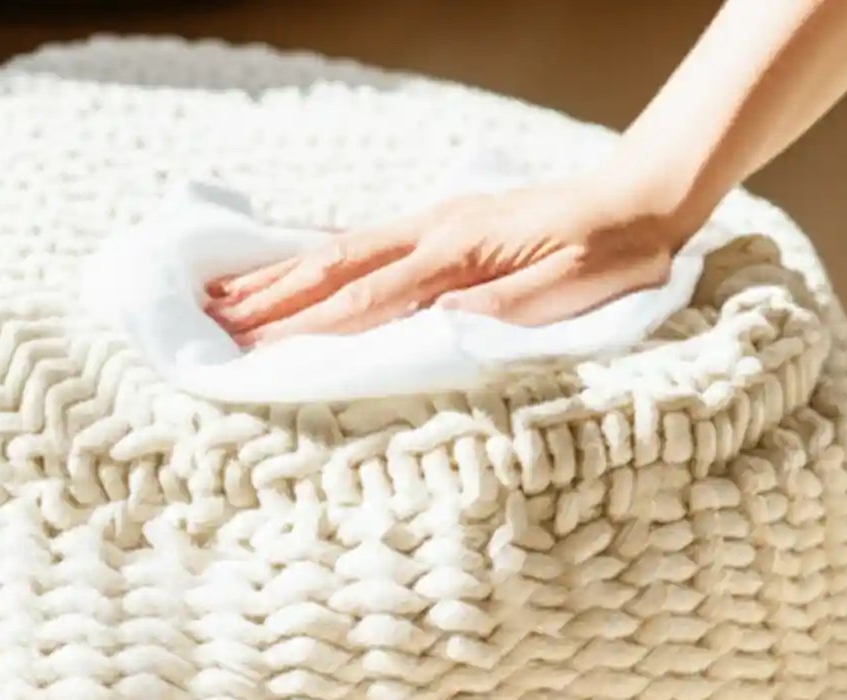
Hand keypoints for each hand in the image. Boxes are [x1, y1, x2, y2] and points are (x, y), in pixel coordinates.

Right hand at [204, 179, 687, 346]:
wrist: (637, 199)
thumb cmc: (610, 255)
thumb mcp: (568, 291)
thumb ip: (499, 311)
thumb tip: (433, 330)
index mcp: (457, 256)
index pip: (364, 301)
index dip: (304, 329)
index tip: (249, 354)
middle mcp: (431, 234)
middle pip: (332, 270)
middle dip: (267, 301)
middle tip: (209, 327)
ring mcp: (431, 224)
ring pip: (338, 250)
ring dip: (278, 275)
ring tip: (223, 295)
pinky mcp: (440, 224)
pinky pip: (361, 241)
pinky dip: (314, 256)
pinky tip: (292, 266)